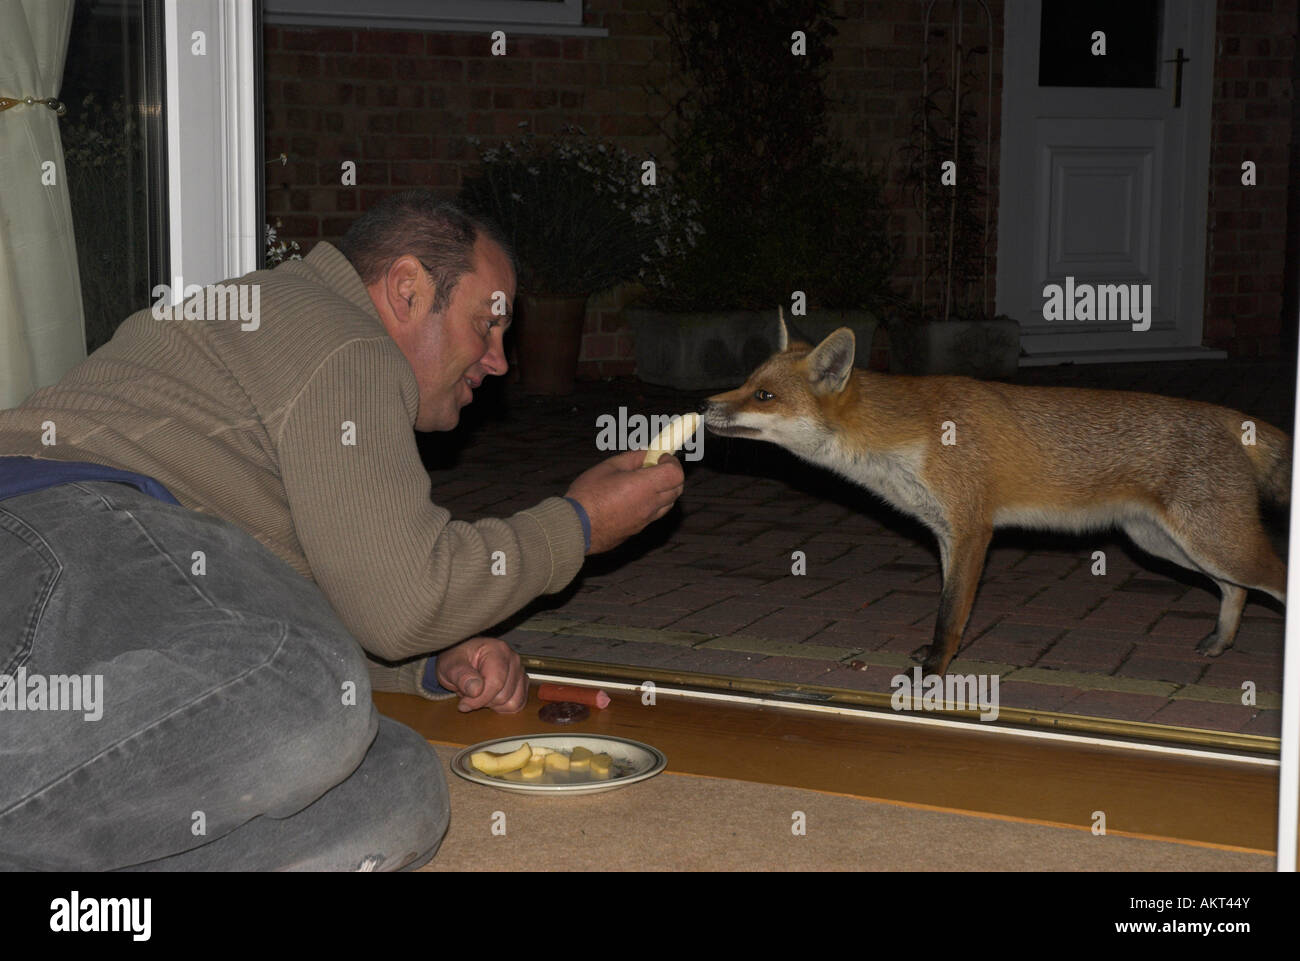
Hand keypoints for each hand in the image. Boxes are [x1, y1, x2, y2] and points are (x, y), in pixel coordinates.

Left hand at [435, 636, 526, 712]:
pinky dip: (503, 707)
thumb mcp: (450, 666)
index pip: (496, 683)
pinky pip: (518, 704)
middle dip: (483, 700)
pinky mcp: (521, 683)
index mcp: (497, 650)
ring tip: (480, 693)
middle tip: (469, 692)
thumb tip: (476, 690)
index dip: (479, 699)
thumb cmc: (456, 660)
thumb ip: (462, 676)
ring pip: (513, 702)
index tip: (463, 703)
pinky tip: (490, 697)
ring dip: (493, 704)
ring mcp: (519, 672)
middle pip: (504, 695)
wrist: (461, 659)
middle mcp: (513, 660)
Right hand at [564, 447, 684, 554]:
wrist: (576, 527)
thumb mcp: (609, 467)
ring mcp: (646, 520)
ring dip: (664, 490)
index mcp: (645, 486)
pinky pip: (655, 514)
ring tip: (644, 483)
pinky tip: (635, 498)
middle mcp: (650, 505)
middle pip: (677, 488)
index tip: (662, 456)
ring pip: (669, 503)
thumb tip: (647, 453)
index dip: (672, 462)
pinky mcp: (639, 529)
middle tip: (655, 466)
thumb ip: (632, 458)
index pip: (675, 473)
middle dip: (671, 475)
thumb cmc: (588, 495)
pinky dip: (654, 503)